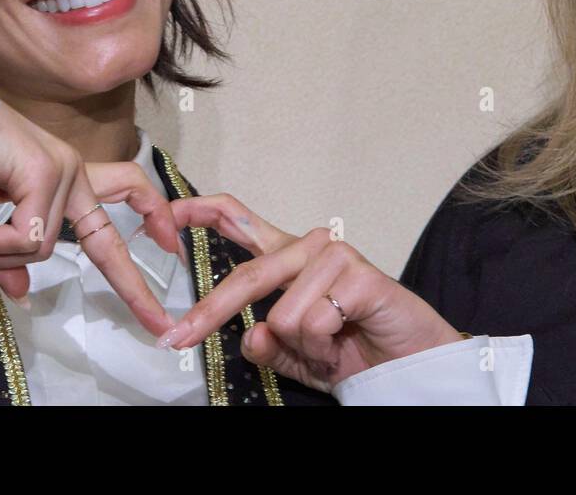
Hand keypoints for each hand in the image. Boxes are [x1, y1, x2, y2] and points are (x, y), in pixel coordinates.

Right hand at [0, 101, 179, 336]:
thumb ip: (8, 253)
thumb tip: (22, 289)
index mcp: (65, 180)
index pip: (125, 191)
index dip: (152, 215)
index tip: (172, 246)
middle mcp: (71, 174)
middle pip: (109, 235)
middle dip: (132, 283)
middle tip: (155, 319)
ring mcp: (62, 170)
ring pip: (43, 246)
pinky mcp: (45, 171)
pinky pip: (29, 235)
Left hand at [159, 194, 462, 390]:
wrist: (410, 365)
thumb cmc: (356, 352)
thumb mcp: (296, 355)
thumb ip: (268, 345)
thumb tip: (248, 335)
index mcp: (288, 261)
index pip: (239, 221)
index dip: (201, 211)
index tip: (166, 213)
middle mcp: (307, 250)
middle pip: (246, 274)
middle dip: (210, 313)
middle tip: (179, 339)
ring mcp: (333, 256)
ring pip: (280, 313)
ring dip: (302, 347)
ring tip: (331, 348)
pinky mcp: (357, 272)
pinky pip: (311, 321)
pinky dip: (323, 346)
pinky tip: (347, 341)